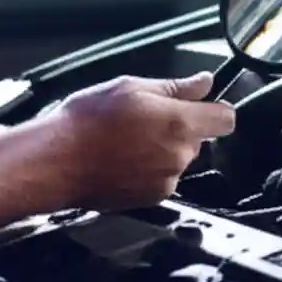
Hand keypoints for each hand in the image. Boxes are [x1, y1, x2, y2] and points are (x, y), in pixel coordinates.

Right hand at [47, 72, 235, 209]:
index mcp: (180, 124)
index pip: (226, 119)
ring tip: (128, 140)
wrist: (56, 163)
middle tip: (145, 118)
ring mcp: (167, 180)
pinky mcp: (153, 198)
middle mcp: (179, 155)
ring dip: (164, 149)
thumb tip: (205, 82)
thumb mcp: (131, 88)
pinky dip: (150, 170)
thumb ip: (176, 87)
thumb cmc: (87, 121)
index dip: (216, 109)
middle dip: (180, 128)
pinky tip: (124, 160)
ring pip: (179, 158)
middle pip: (199, 138)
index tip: (202, 105)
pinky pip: (164, 178)